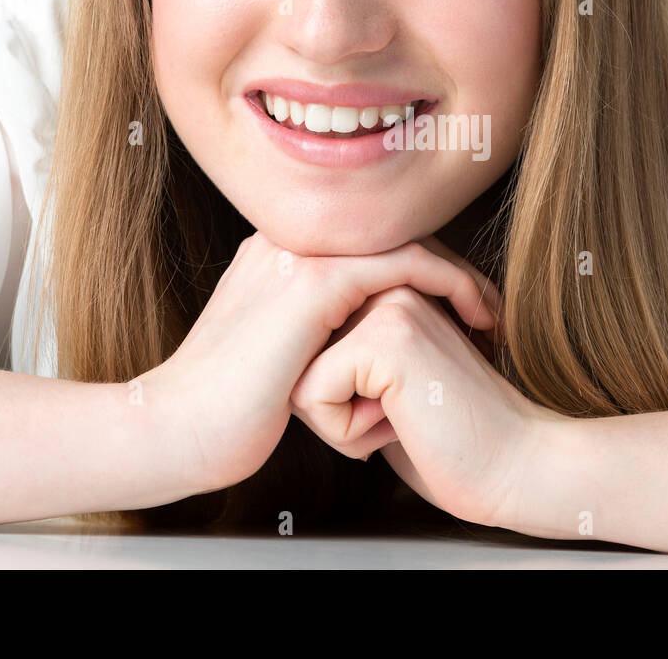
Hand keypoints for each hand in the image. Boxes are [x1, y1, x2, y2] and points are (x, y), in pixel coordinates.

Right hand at [138, 232, 501, 492]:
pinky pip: (406, 266)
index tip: (459, 311)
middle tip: (488, 310)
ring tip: (491, 316)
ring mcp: (300, 257)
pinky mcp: (314, 283)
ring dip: (459, 277)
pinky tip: (475, 315)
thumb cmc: (225, 413)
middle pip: (394, 239)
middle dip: (449, 272)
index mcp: (281, 257)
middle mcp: (290, 244)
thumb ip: (314, 339)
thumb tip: (358, 355)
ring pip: (407, 245)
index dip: (422, 274)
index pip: (370, 246)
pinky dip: (450, 285)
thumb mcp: (278, 360)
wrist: (176, 429)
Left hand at [290, 282, 556, 529]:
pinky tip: (399, 425)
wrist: (516, 468)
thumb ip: (347, 360)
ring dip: (338, 419)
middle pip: (298, 356)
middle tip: (397, 417)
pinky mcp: (385, 337)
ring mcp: (389, 304)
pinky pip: (312, 395)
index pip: (308, 343)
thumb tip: (287, 369)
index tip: (393, 410)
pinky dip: (345, 432)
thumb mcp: (385, 389)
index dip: (334, 394)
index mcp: (390, 290)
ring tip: (398, 419)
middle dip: (332, 405)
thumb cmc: (451, 443)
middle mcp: (388, 285)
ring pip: (300, 374)